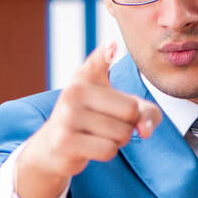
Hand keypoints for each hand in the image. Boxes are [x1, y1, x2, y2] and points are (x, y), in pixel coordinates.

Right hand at [15, 42, 162, 197]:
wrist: (52, 147)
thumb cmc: (93, 122)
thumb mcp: (119, 107)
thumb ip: (145, 112)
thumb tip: (145, 131)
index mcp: (86, 77)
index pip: (101, 64)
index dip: (107, 58)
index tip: (113, 45)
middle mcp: (74, 91)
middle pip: (131, 111)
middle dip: (128, 125)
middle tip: (106, 125)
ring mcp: (67, 116)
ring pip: (122, 133)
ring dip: (117, 141)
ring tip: (96, 136)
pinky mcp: (65, 140)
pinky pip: (109, 150)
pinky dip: (107, 153)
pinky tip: (90, 147)